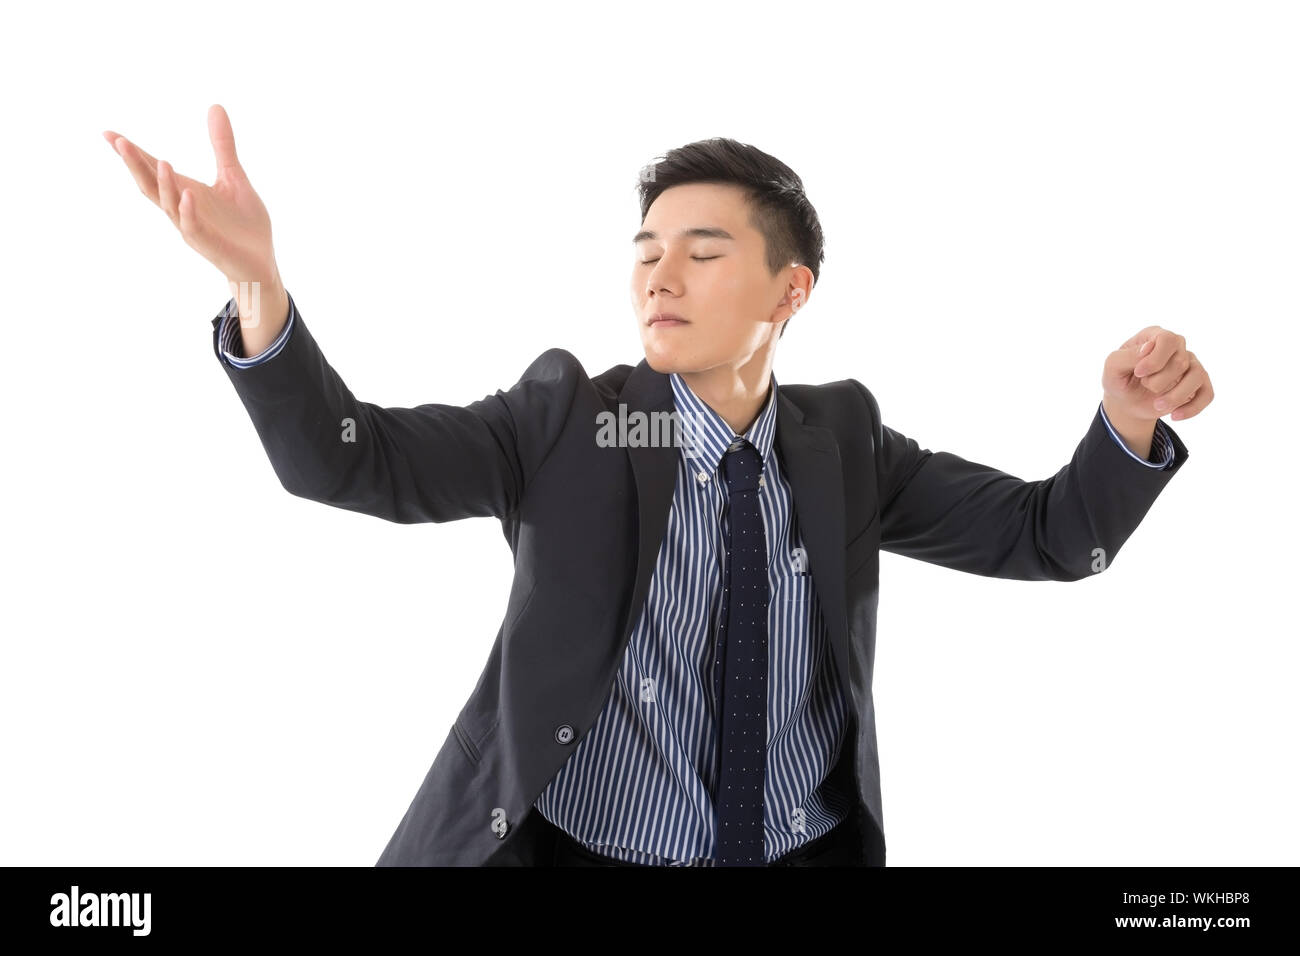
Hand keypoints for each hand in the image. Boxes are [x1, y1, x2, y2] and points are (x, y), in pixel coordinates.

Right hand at [103, 104, 281, 301]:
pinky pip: (193, 226)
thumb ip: (222, 145)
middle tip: (118, 141)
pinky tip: (188, 194)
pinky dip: (188, 210)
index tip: (109, 134)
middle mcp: (182, 208)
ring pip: (169, 204)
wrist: (261, 261)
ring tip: (162, 161)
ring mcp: (192, 227)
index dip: (132, 153)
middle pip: (150, 185)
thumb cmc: (244, 223)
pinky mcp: (208, 243)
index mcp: (184, 191)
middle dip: (134, 164)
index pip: (152, 169)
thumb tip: (215, 106)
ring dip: (164, 184)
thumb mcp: (233, 176)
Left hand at [1102, 326, 1214, 423]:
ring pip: (1196, 376)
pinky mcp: (1198, 384)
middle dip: (1158, 381)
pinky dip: (1192, 407)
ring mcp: (1190, 364)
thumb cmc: (1119, 379)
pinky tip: (1175, 415)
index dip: (1155, 360)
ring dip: (1175, 396)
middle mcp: (1177, 346)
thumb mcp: (1112, 367)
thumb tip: (1148, 349)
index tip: (1138, 374)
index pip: (1167, 340)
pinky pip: (1207, 393)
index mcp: (1155, 336)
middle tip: (1145, 385)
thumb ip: (1127, 356)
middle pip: (1180, 361)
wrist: (1126, 402)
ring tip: (1156, 405)